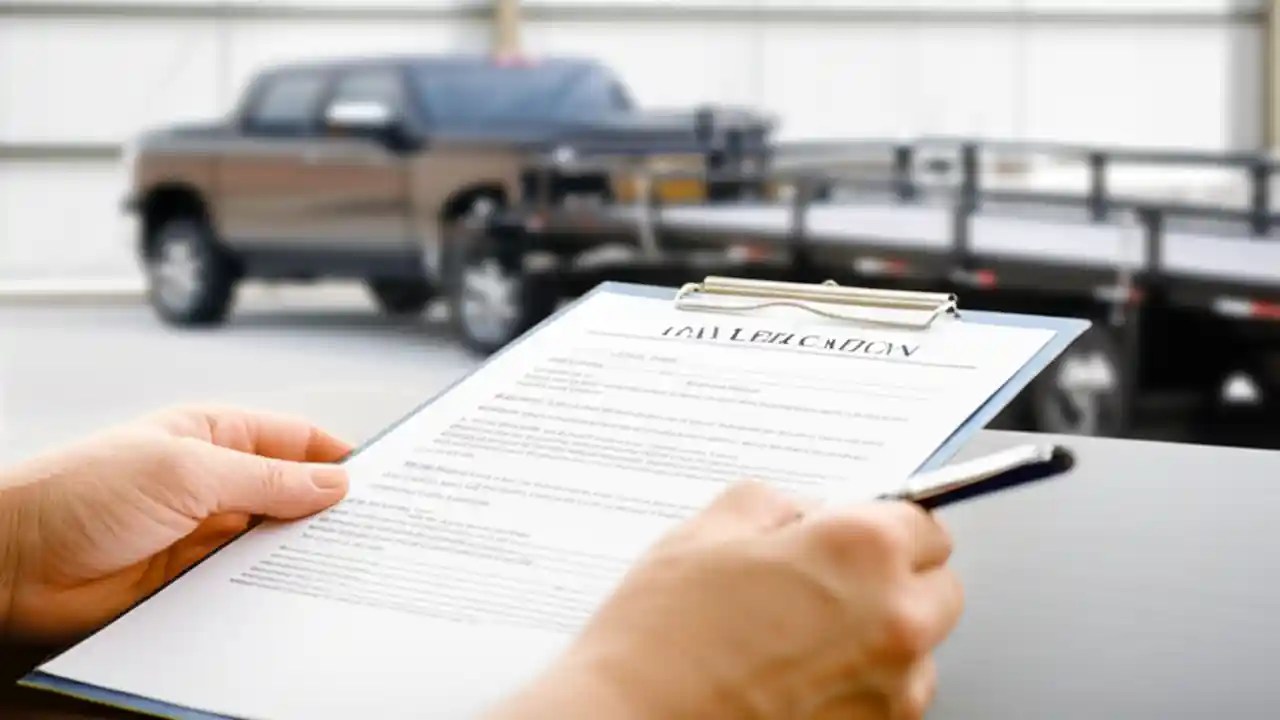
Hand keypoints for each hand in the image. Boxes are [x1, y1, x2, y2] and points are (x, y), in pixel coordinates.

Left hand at [0, 406, 350, 641]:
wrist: (14, 563)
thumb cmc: (82, 493)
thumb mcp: (187, 471)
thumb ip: (266, 481)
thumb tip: (334, 482)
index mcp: (215, 436)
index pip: (296, 441)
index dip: (341, 457)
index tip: (387, 480)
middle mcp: (216, 482)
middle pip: (292, 494)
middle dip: (331, 510)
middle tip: (380, 530)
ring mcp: (204, 532)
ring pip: (274, 542)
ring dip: (303, 553)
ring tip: (351, 566)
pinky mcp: (192, 579)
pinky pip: (248, 582)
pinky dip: (274, 589)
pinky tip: (301, 596)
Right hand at [492, 483, 961, 719]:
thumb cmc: (660, 639)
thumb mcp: (708, 530)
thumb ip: (778, 506)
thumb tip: (808, 515)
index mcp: (862, 551)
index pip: (926, 523)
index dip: (884, 526)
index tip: (862, 536)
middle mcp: (895, 620)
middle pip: (938, 588)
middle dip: (894, 581)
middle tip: (826, 586)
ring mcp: (892, 692)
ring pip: (918, 652)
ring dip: (879, 641)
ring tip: (797, 642)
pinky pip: (890, 701)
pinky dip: (859, 689)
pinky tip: (795, 680)